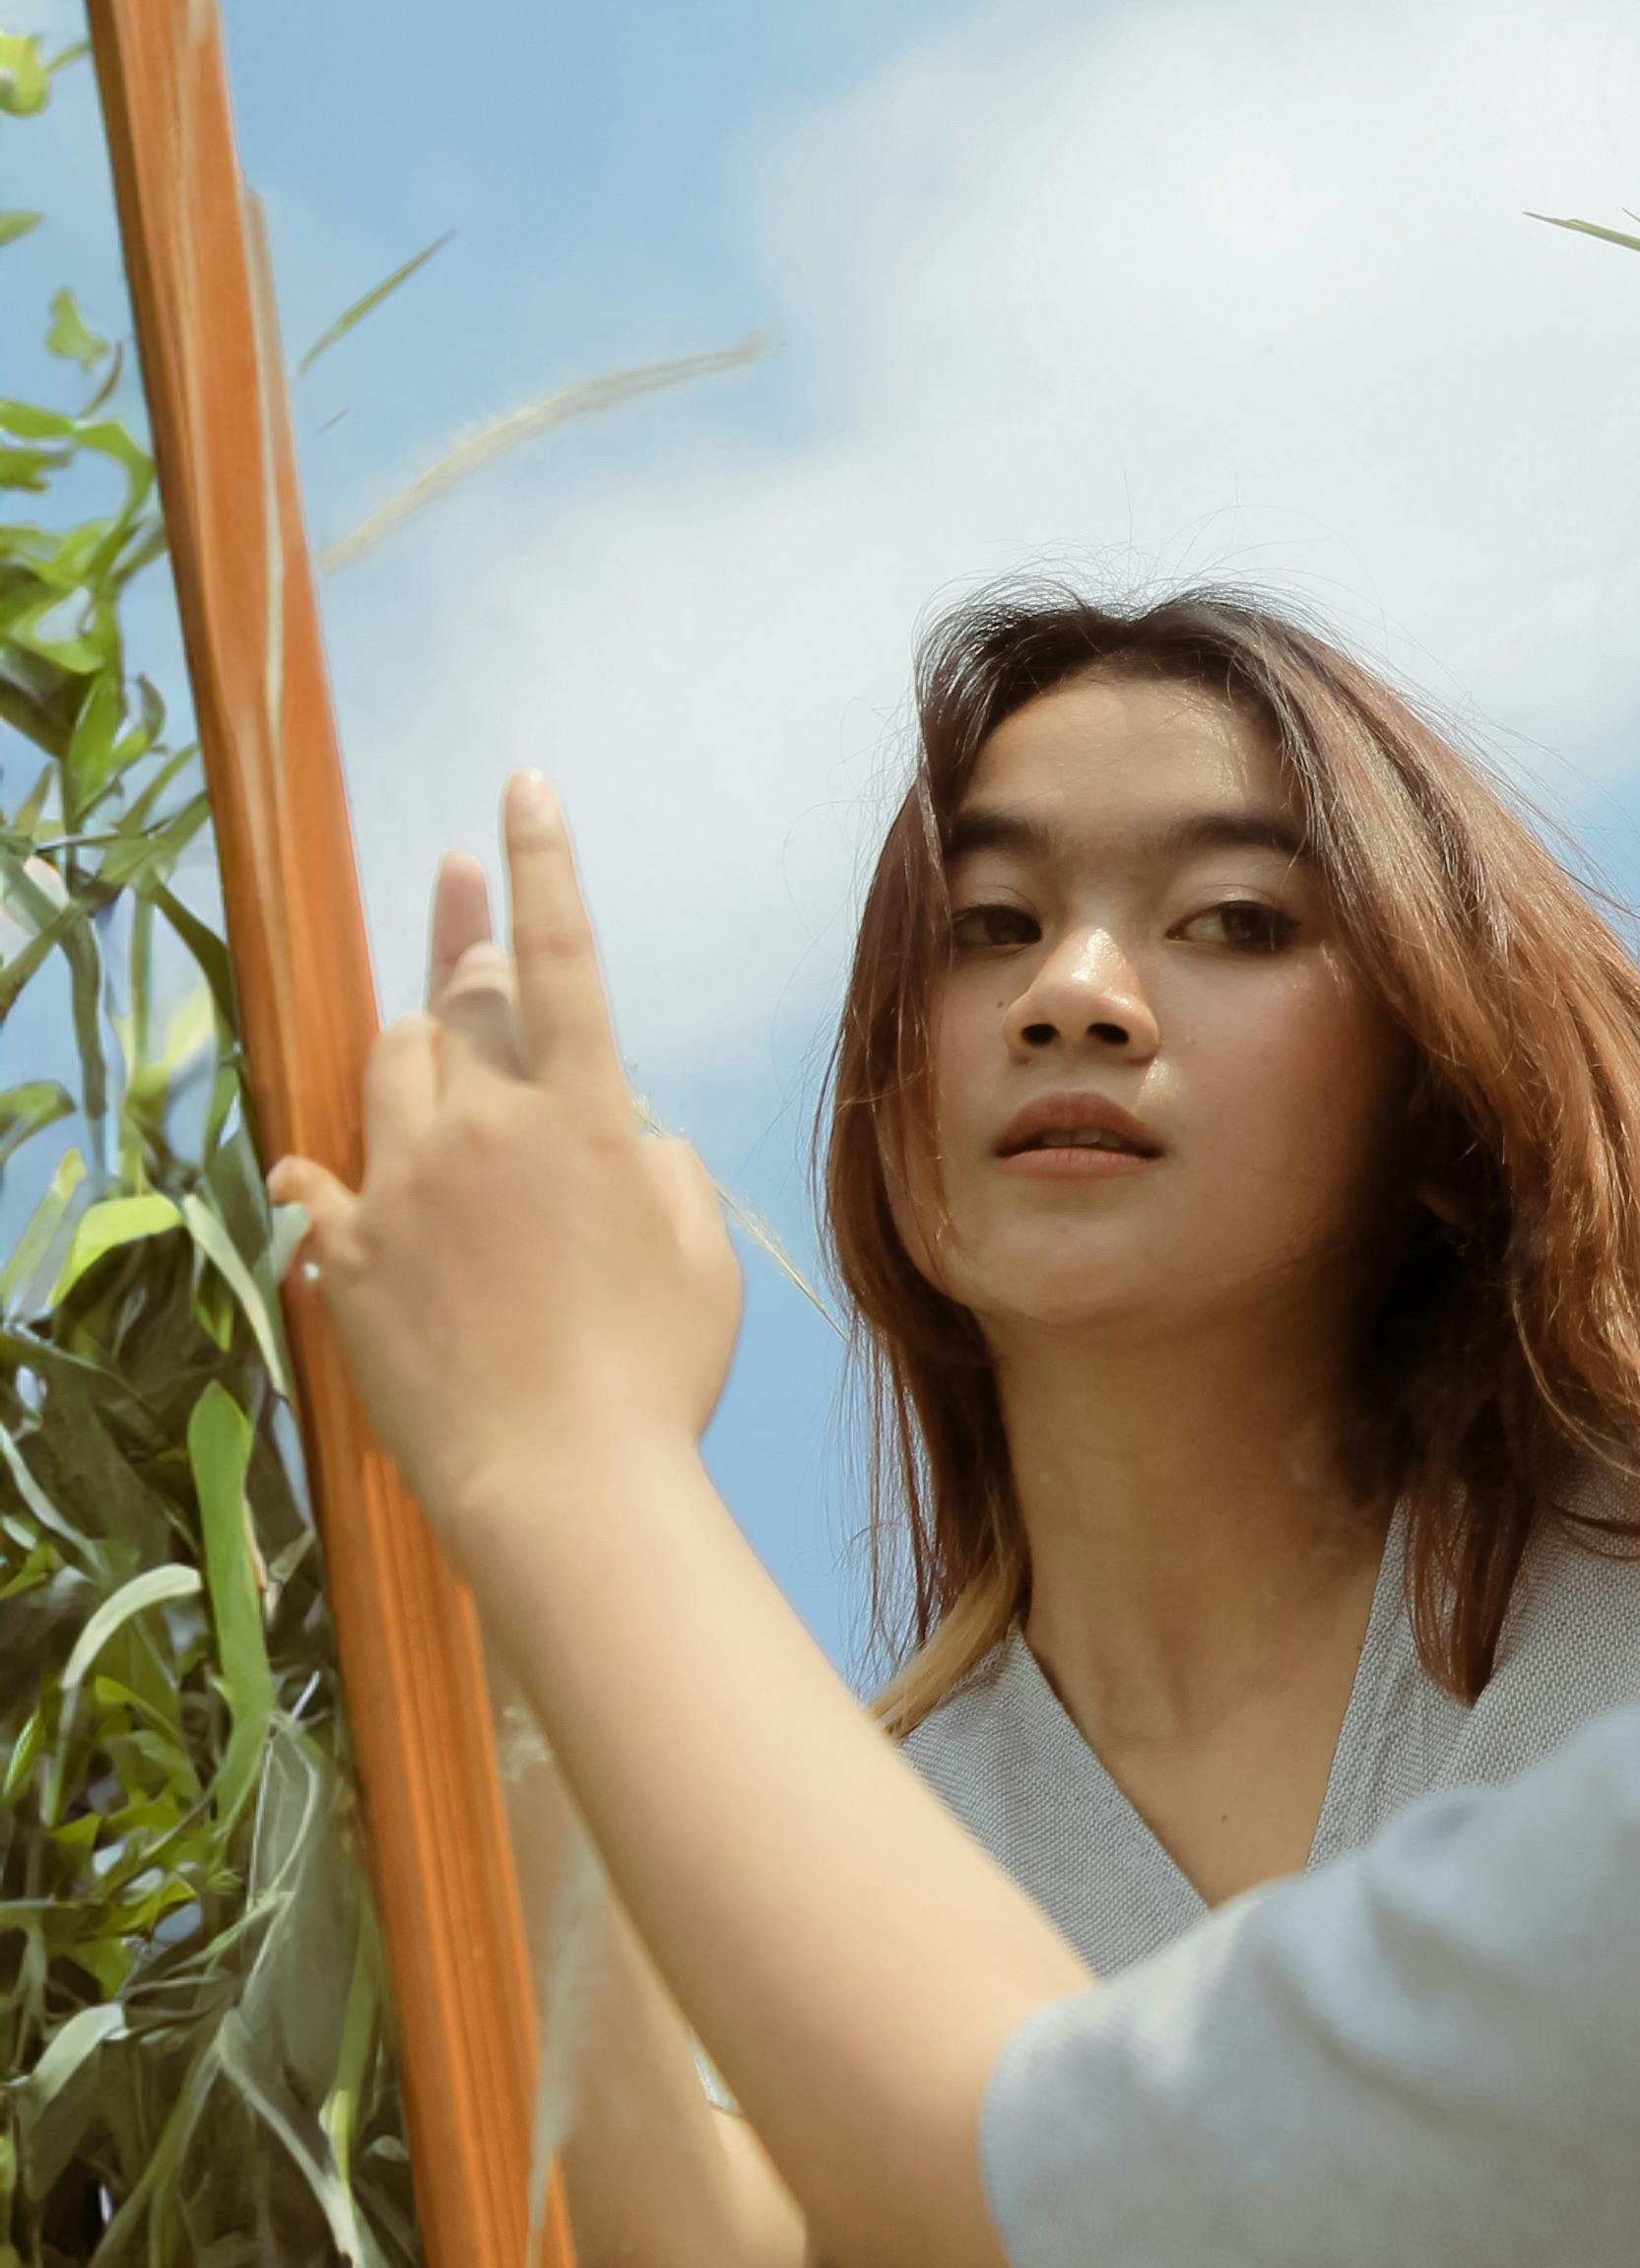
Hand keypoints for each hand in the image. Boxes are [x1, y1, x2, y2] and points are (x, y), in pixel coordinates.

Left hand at [272, 775, 742, 1583]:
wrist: (561, 1482)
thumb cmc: (659, 1369)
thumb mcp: (701, 1245)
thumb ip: (655, 1160)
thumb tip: (611, 1131)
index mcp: (583, 1116)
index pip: (558, 956)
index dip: (542, 864)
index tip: (521, 784)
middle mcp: (483, 1132)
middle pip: (451, 1007)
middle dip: (457, 944)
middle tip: (451, 883)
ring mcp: (404, 1192)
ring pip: (384, 1073)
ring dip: (410, 1059)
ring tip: (429, 1065)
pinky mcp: (348, 1258)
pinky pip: (317, 1185)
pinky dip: (325, 1175)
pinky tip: (310, 1175)